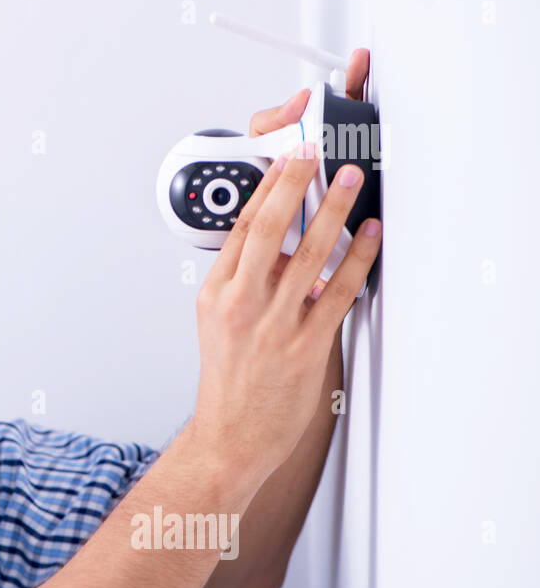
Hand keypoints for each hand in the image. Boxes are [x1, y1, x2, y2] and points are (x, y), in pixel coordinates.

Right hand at [186, 48, 380, 485]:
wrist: (230, 436)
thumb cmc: (229, 384)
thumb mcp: (220, 324)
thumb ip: (247, 284)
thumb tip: (280, 250)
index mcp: (216, 294)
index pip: (242, 228)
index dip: (265, 188)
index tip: (282, 160)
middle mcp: (241, 304)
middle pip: (269, 228)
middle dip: (294, 183)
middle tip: (313, 151)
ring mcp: (273, 324)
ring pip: (308, 254)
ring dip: (334, 211)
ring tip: (351, 180)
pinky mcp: (303, 346)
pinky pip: (336, 292)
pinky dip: (357, 260)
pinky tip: (370, 238)